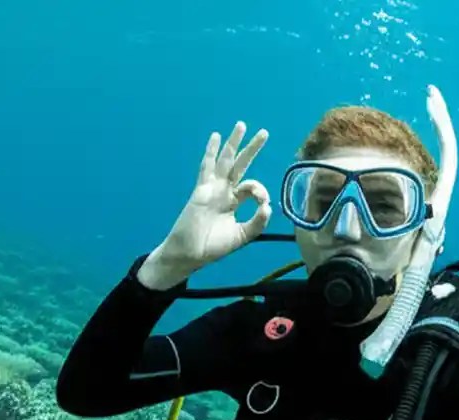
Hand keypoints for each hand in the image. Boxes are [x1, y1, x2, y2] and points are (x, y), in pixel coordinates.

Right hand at [141, 121, 271, 288]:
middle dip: (252, 148)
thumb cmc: (212, 247)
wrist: (189, 254)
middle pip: (240, 165)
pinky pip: (207, 167)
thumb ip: (257, 223)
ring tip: (241, 125)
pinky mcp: (202, 190)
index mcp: (233, 202)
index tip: (263, 204)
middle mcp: (224, 191)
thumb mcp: (242, 236)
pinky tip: (215, 137)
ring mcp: (213, 189)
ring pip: (226, 161)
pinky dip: (211, 152)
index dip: (260, 191)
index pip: (251, 187)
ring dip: (233, 143)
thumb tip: (269, 207)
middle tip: (264, 132)